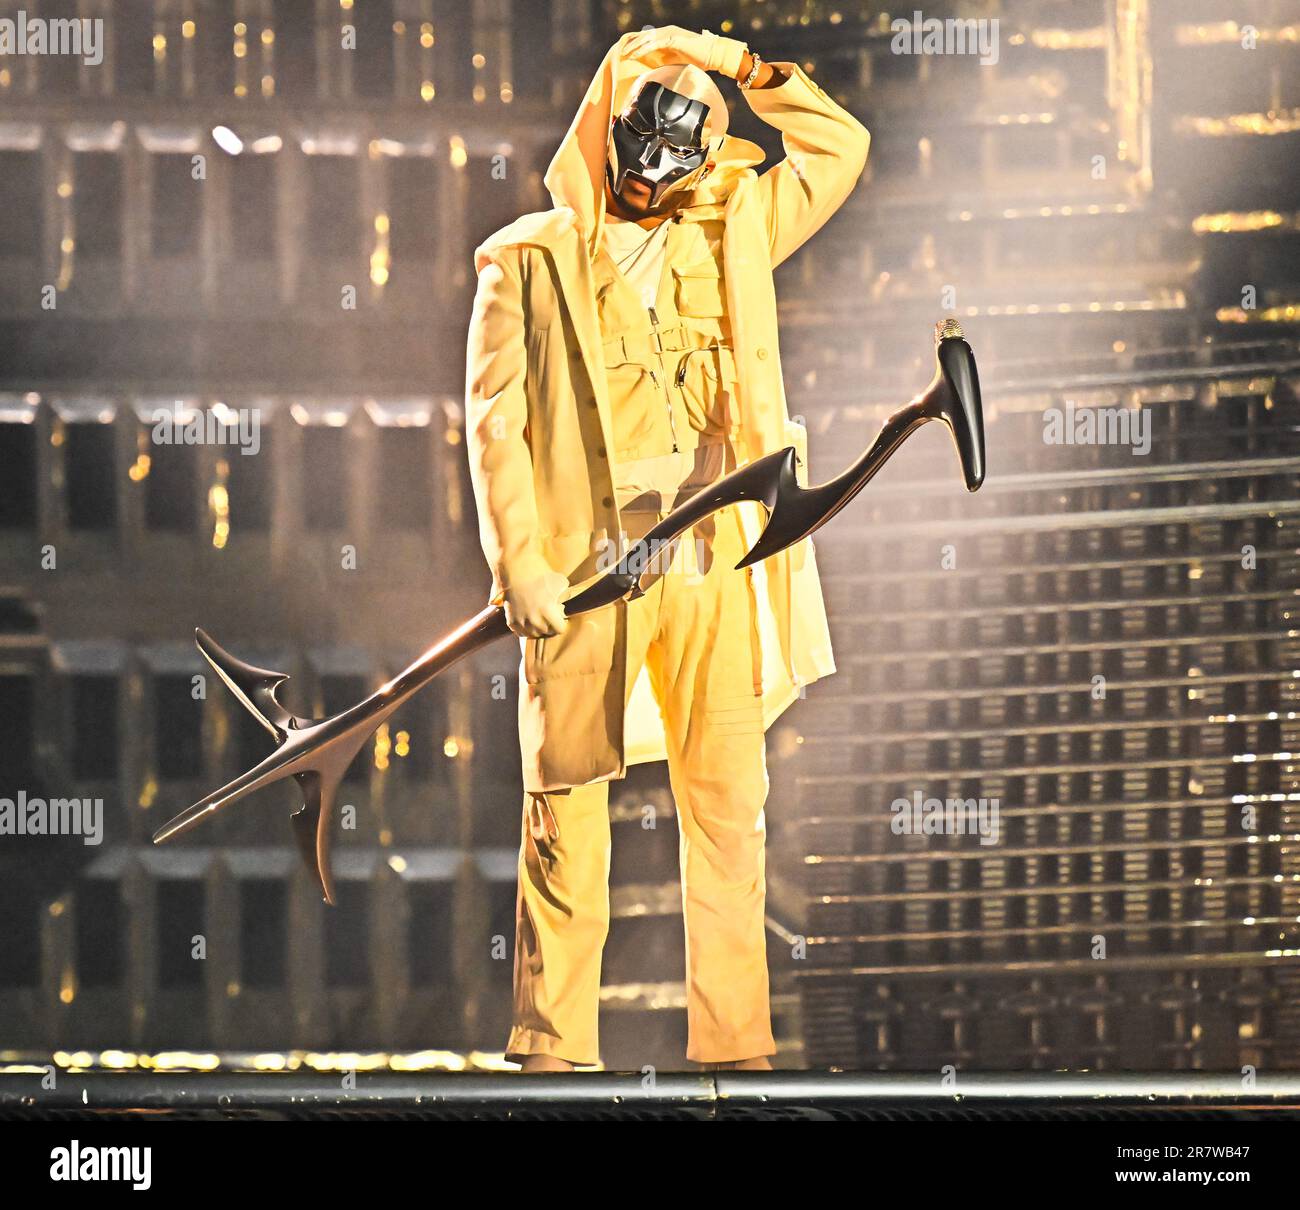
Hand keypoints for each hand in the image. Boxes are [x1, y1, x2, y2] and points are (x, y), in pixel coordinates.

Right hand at [503, 570, 570, 638]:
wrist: (514, 565)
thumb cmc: (538, 571)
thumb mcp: (559, 583)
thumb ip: (564, 598)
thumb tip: (564, 605)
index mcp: (548, 610)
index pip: (560, 629)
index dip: (562, 623)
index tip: (561, 617)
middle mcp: (534, 619)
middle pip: (547, 632)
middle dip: (551, 626)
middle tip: (551, 617)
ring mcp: (521, 620)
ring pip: (533, 634)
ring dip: (538, 629)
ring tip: (540, 621)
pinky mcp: (510, 619)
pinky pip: (520, 632)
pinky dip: (525, 629)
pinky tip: (528, 623)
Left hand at [621, 25, 746, 80]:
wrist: (713, 54)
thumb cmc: (698, 59)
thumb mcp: (678, 61)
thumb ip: (667, 62)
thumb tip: (657, 72)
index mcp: (667, 37)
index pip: (647, 39)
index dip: (635, 45)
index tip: (625, 53)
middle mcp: (667, 32)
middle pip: (644, 37)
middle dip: (631, 44)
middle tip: (619, 52)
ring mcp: (669, 34)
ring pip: (647, 39)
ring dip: (634, 46)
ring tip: (624, 54)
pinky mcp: (673, 39)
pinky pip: (654, 44)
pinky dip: (644, 49)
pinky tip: (635, 55)